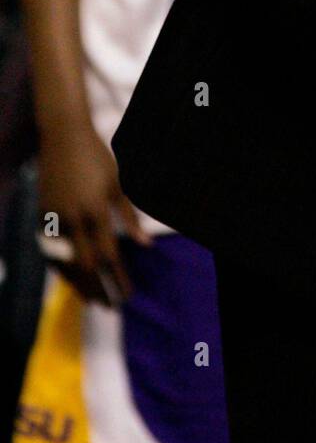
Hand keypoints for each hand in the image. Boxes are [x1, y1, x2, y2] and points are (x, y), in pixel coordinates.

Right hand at [37, 123, 152, 304]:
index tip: (128, 294)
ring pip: (64, 262)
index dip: (119, 278)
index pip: (110, 255)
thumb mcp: (118, 185)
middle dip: (99, 288)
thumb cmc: (97, 158)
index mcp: (96, 211)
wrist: (63, 137)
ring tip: (92, 300)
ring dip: (79, 284)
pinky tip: (72, 278)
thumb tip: (146, 245)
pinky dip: (61, 268)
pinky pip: (51, 251)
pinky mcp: (41, 216)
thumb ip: (130, 217)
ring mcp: (54, 219)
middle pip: (86, 265)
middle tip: (111, 306)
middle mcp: (73, 220)